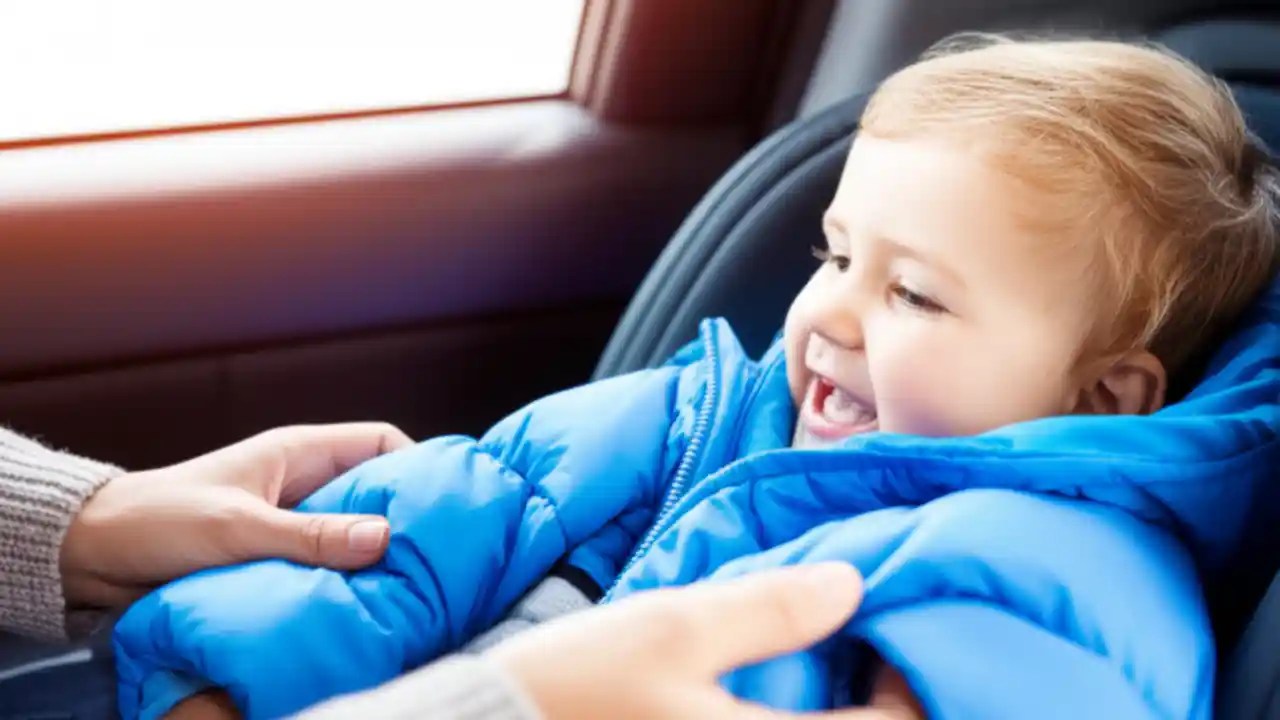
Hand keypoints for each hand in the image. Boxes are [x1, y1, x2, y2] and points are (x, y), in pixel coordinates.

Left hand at [60, 422, 412, 608]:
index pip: (381, 442)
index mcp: (300, 452)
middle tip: (438, 554)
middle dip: (404, 519)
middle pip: (375, 492)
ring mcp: (289, 521)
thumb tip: (384, 539)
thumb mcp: (239, 526)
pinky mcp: (273, 557)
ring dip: (371, 558)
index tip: (446, 499)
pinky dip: (342, 581)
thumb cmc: (160, 520)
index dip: (418, 464)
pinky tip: (360, 605)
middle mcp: (302, 483)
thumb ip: (309, 535)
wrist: (93, 554)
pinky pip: (323, 565)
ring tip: (407, 586)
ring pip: (350, 533)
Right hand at [490, 562, 903, 718]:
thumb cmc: (581, 688)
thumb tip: (852, 584)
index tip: (886, 639)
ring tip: (826, 675)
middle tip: (867, 657)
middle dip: (880, 706)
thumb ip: (769, 609)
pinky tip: (772, 699)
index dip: (910, 685)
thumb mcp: (673, 630)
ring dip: (838, 718)